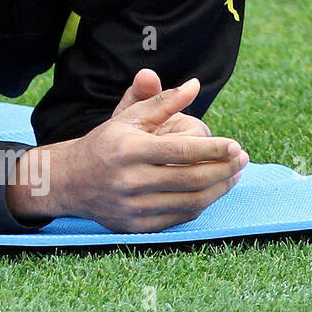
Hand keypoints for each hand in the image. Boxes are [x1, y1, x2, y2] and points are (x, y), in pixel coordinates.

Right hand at [8, 70, 247, 232]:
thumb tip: (195, 84)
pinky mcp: (136, 226)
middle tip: (242, 159)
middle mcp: (129, 180)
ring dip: (219, 188)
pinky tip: (211, 190)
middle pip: (192, 178)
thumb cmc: (105, 144)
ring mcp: (133, 206)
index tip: (235, 145)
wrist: (69, 180)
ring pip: (191, 201)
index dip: (213, 149)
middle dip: (224, 169)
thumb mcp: (128, 118)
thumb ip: (163, 101)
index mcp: (128, 150)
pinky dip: (201, 204)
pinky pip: (180, 218)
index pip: (181, 151)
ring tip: (234, 175)